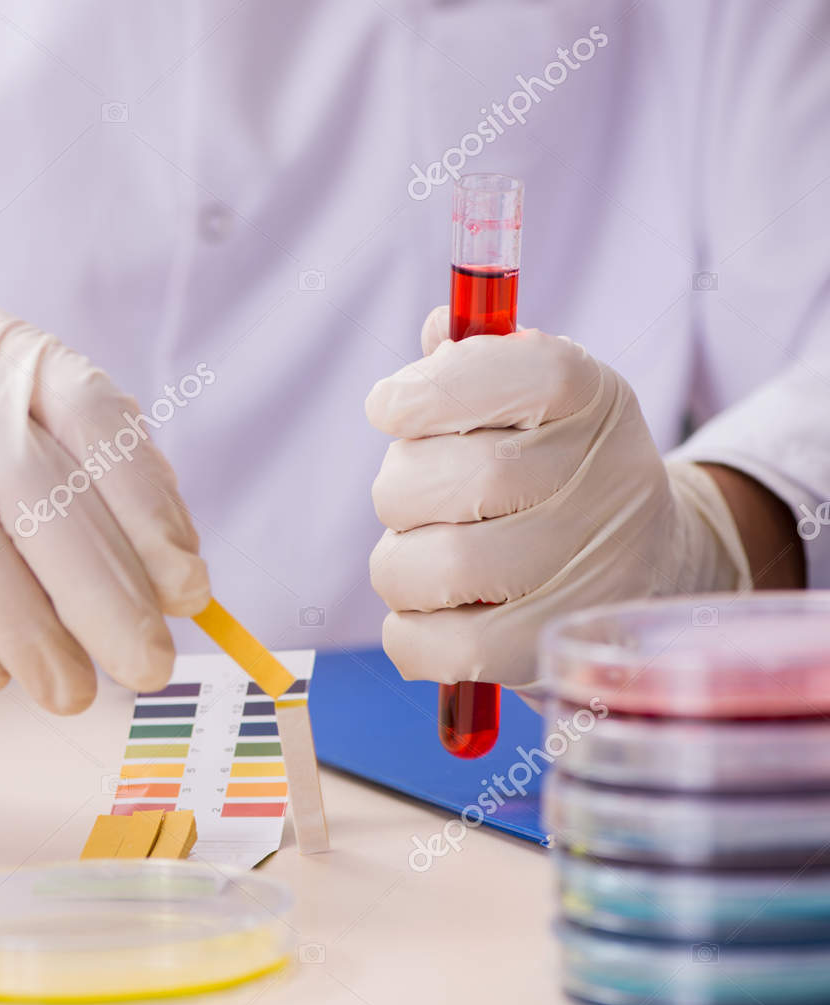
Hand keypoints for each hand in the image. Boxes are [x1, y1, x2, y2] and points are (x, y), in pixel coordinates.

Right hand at [0, 305, 209, 711]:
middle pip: (35, 485)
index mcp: (3, 352)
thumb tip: (179, 588)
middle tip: (147, 667)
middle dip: (104, 590)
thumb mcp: (3, 456)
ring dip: (32, 631)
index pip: (95, 416)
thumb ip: (86, 500)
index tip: (189, 591)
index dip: (149, 507)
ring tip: (72, 693)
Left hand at [366, 307, 749, 687]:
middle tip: (406, 497)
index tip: (387, 407)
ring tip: (419, 554)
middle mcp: (605, 478)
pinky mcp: (553, 646)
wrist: (642, 558)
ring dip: (399, 562)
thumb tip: (437, 332)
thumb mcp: (530, 395)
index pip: (514, 372)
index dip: (431, 391)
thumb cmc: (551, 465)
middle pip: (461, 479)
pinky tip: (427, 610)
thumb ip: (473, 364)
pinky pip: (444, 646)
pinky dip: (409, 631)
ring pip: (442, 567)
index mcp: (590, 396)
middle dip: (400, 488)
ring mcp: (590, 570)